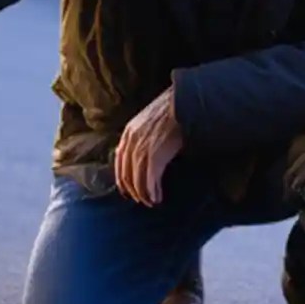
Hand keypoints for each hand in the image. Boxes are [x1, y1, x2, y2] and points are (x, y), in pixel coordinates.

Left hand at [115, 86, 184, 206]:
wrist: (185, 102)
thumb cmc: (173, 110)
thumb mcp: (150, 120)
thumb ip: (143, 136)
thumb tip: (145, 154)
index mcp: (129, 131)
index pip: (119, 160)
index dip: (122, 178)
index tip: (127, 190)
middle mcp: (132, 140)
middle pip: (127, 172)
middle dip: (134, 189)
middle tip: (142, 200)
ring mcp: (143, 147)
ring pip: (138, 178)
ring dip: (144, 193)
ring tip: (151, 202)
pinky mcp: (156, 154)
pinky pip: (150, 178)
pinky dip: (153, 190)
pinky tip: (158, 197)